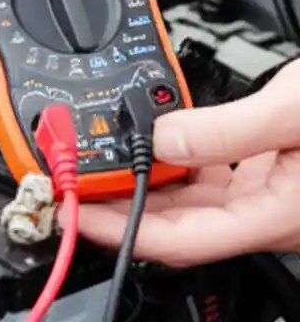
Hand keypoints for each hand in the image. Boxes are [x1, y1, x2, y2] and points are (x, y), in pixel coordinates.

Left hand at [78, 60, 299, 266]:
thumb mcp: (295, 110)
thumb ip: (228, 129)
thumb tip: (163, 139)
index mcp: (274, 217)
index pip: (179, 240)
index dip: (119, 229)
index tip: (76, 210)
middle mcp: (269, 215)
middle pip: (176, 223)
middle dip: (119, 205)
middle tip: (73, 183)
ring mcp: (270, 197)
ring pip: (192, 200)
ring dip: (144, 183)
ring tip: (100, 163)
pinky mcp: (272, 175)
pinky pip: (211, 177)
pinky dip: (177, 163)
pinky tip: (155, 145)